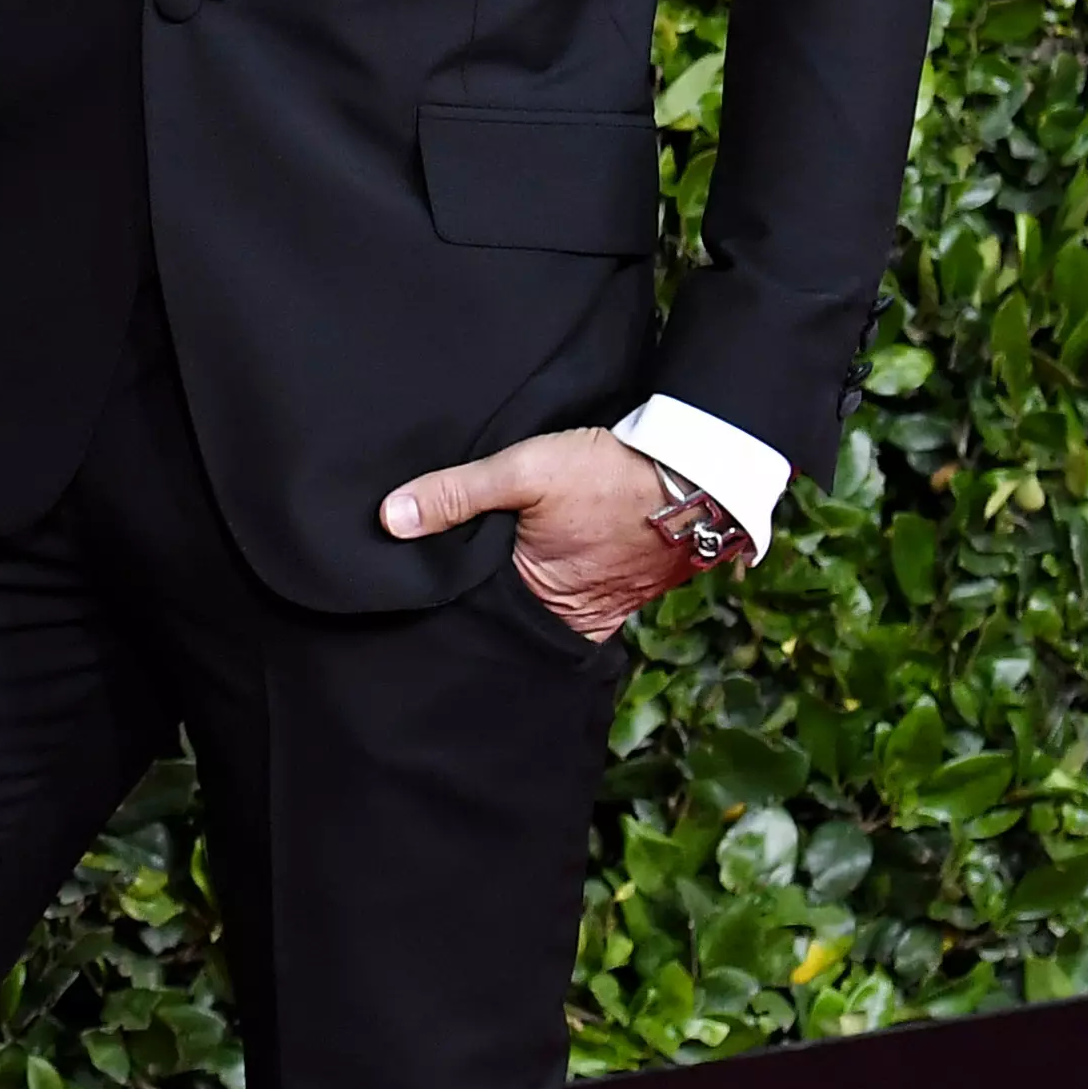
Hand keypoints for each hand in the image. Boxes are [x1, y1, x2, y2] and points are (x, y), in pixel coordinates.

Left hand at [381, 427, 688, 641]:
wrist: (697, 470)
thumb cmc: (611, 473)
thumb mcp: (524, 471)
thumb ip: (456, 494)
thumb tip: (390, 520)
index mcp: (545, 604)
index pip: (480, 613)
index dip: (450, 595)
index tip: (416, 579)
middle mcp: (578, 618)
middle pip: (511, 610)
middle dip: (484, 593)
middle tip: (445, 566)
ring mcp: (607, 605)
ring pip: (543, 599)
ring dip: (520, 580)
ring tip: (487, 553)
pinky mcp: (627, 585)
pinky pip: (578, 587)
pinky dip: (556, 572)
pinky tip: (538, 548)